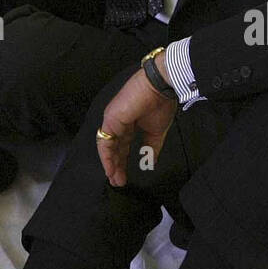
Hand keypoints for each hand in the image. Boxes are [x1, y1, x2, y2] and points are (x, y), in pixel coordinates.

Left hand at [96, 54, 177, 186]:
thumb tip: (150, 163)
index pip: (123, 146)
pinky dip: (107, 157)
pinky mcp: (110, 120)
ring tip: (114, 179)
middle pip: (114, 148)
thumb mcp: (157, 132)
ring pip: (108, 147)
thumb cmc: (161, 104)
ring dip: (110, 164)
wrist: (160, 87)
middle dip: (116, 166)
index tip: (125, 176)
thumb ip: (151, 148)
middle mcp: (118, 122)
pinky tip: (110, 169)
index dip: (123, 161)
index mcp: (129, 123)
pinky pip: (105, 142)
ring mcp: (112, 121)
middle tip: (118, 181)